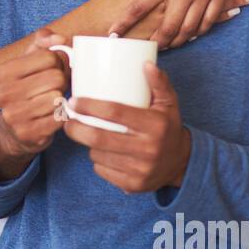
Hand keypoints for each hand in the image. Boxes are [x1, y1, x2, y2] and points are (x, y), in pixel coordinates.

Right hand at [0, 28, 71, 156]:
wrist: (13, 127)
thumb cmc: (27, 87)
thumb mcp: (30, 60)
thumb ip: (44, 41)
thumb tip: (60, 40)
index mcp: (4, 72)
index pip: (49, 57)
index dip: (58, 62)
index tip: (52, 70)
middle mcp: (4, 93)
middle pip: (56, 78)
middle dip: (61, 81)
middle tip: (55, 87)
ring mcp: (14, 115)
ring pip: (58, 98)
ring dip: (61, 100)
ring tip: (53, 101)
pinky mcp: (27, 134)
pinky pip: (59, 119)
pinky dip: (61, 116)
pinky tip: (53, 116)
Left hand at [62, 62, 191, 193]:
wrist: (182, 163)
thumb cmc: (168, 127)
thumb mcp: (169, 104)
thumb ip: (159, 83)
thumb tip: (146, 63)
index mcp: (154, 125)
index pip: (115, 112)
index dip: (90, 106)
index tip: (74, 101)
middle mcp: (147, 149)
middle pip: (99, 138)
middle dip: (76, 128)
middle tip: (67, 120)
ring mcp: (139, 170)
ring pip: (97, 155)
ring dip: (87, 144)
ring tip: (88, 135)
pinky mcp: (132, 185)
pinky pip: (102, 171)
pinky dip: (97, 161)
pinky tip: (101, 153)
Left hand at [109, 0, 248, 47]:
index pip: (139, 7)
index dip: (124, 23)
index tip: (113, 34)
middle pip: (167, 27)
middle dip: (155, 42)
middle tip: (147, 49)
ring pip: (190, 28)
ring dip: (179, 40)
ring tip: (169, 45)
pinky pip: (211, 20)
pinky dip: (201, 30)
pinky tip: (193, 34)